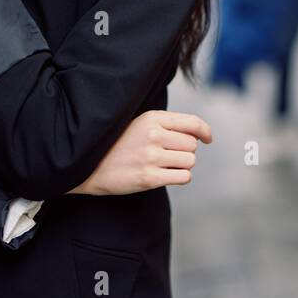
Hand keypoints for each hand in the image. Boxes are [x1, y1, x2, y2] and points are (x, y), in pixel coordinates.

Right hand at [67, 110, 212, 195]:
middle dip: (185, 151)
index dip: (204, 131)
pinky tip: (164, 175)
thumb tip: (200, 134)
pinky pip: (183, 177)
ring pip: (190, 161)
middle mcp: (153, 135)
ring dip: (181, 165)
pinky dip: (178, 177)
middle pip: (192, 145)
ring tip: (162, 165)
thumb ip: (168, 125)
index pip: (192, 123)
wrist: (89, 167)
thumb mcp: (141, 124)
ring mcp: (151, 157)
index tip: (208, 138)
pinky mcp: (149, 178)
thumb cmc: (119, 144)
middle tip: (167, 155)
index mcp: (152, 118)